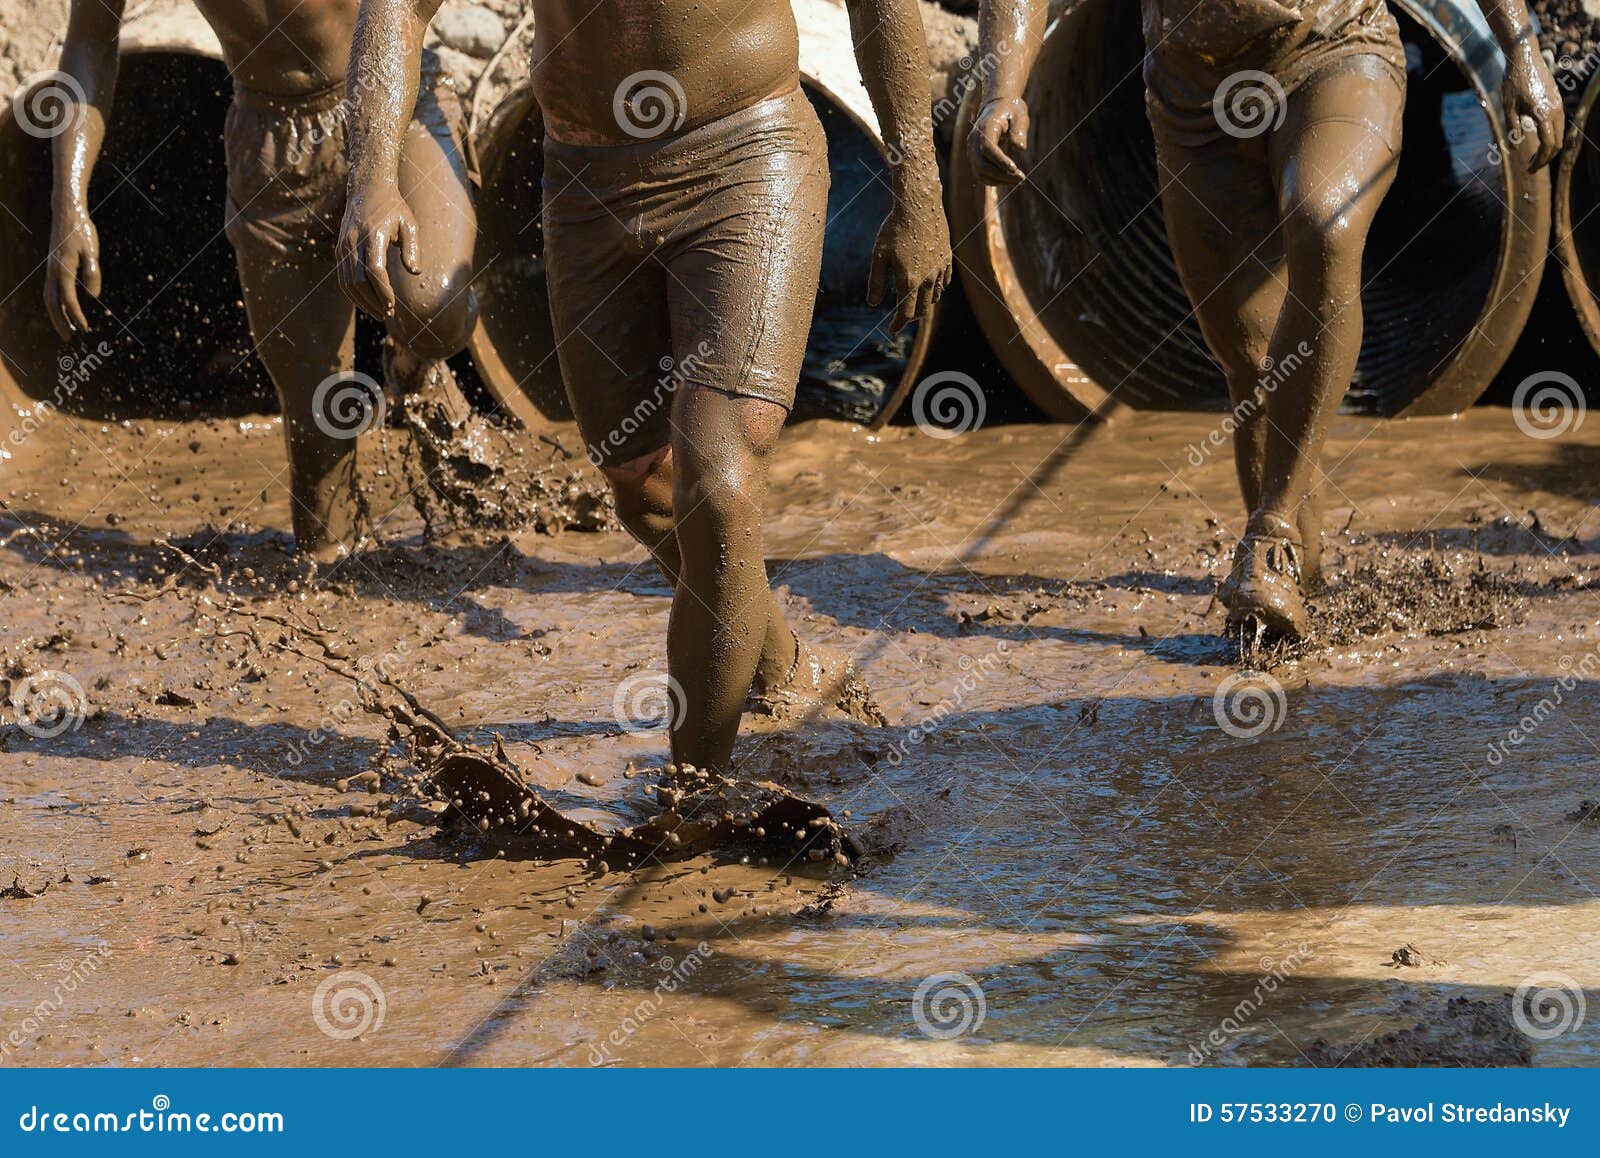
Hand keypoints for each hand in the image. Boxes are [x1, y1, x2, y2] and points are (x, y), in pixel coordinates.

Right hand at [45, 207, 100, 339]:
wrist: (67, 213)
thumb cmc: (82, 231)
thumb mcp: (92, 251)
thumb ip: (92, 273)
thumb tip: (93, 296)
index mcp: (63, 268)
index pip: (68, 298)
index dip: (76, 315)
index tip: (86, 329)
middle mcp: (52, 271)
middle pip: (52, 302)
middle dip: (60, 321)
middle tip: (68, 338)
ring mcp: (50, 269)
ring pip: (49, 297)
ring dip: (57, 315)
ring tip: (67, 329)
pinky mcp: (52, 267)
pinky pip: (51, 290)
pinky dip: (56, 304)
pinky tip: (65, 311)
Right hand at [337, 180, 420, 318]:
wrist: (367, 188)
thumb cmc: (393, 208)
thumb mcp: (409, 224)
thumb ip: (412, 248)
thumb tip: (415, 272)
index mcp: (372, 235)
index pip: (374, 271)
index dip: (383, 292)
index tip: (393, 305)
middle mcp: (353, 241)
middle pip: (358, 281)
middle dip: (373, 301)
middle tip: (389, 313)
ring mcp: (343, 246)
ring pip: (347, 282)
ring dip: (363, 301)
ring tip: (380, 312)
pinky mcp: (340, 249)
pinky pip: (343, 277)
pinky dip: (354, 293)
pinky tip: (368, 302)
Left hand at [867, 192, 953, 333]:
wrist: (919, 206)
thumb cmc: (894, 229)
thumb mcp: (878, 255)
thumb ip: (877, 282)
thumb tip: (873, 304)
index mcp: (909, 281)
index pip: (906, 314)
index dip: (898, 324)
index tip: (892, 330)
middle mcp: (927, 279)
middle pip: (922, 311)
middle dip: (910, 318)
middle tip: (901, 318)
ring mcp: (940, 270)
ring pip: (934, 297)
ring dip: (923, 304)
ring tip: (913, 302)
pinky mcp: (947, 259)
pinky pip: (943, 283)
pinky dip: (935, 290)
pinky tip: (928, 287)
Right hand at [968, 97, 1028, 185]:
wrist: (997, 106)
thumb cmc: (1011, 110)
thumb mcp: (1019, 115)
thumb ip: (1019, 130)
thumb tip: (1020, 148)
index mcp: (985, 127)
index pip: (987, 148)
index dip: (999, 160)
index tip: (1015, 169)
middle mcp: (974, 140)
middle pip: (981, 165)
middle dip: (1001, 175)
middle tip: (1021, 178)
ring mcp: (972, 150)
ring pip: (980, 173)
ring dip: (999, 180)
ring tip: (1018, 179)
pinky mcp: (974, 158)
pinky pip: (981, 174)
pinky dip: (994, 180)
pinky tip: (1009, 179)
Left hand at [1503, 45, 1562, 171]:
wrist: (1525, 57)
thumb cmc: (1513, 81)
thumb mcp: (1508, 107)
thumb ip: (1513, 128)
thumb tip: (1514, 150)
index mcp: (1544, 114)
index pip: (1548, 145)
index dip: (1540, 161)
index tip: (1529, 170)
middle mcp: (1556, 110)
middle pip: (1557, 142)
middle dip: (1545, 158)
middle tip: (1530, 169)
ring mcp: (1558, 104)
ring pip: (1560, 133)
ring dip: (1549, 147)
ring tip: (1534, 158)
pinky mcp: (1557, 99)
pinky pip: (1559, 122)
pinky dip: (1552, 135)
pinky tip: (1539, 140)